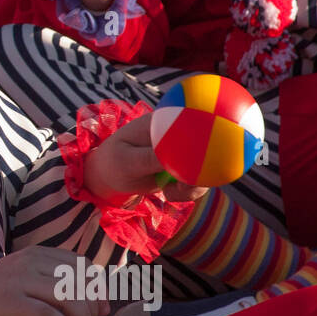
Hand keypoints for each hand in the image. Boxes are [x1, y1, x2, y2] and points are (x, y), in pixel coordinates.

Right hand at [0, 245, 109, 315]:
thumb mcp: (24, 286)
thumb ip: (57, 287)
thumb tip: (102, 304)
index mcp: (33, 254)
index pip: (82, 265)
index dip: (97, 288)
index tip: (99, 311)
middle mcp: (27, 261)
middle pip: (79, 281)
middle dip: (91, 308)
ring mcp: (17, 280)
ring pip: (69, 297)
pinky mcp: (9, 302)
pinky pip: (51, 315)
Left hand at [83, 115, 207, 205]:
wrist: (111, 177)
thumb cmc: (113, 163)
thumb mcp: (126, 161)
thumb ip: (150, 158)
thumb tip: (176, 156)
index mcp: (162, 121)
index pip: (190, 121)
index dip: (204, 133)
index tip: (198, 157)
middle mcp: (176, 133)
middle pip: (205, 144)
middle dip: (204, 166)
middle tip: (185, 185)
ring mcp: (182, 151)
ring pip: (205, 165)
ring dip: (195, 183)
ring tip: (171, 193)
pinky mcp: (184, 167)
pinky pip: (198, 179)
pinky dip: (190, 191)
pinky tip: (169, 195)